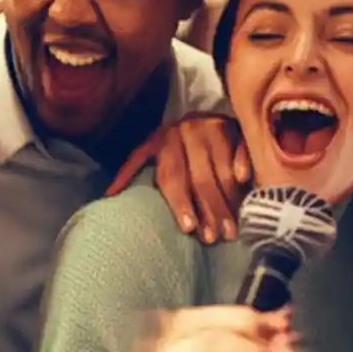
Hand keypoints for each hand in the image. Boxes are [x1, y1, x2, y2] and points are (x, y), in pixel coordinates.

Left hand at [106, 113, 250, 243]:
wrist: (203, 114)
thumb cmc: (174, 144)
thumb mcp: (151, 151)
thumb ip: (132, 169)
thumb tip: (107, 196)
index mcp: (163, 139)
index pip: (171, 176)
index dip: (180, 203)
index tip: (189, 228)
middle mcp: (187, 131)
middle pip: (200, 179)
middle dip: (208, 211)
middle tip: (214, 237)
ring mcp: (213, 127)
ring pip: (221, 170)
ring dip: (228, 200)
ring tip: (230, 228)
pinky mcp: (235, 126)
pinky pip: (241, 147)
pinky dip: (242, 162)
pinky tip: (244, 181)